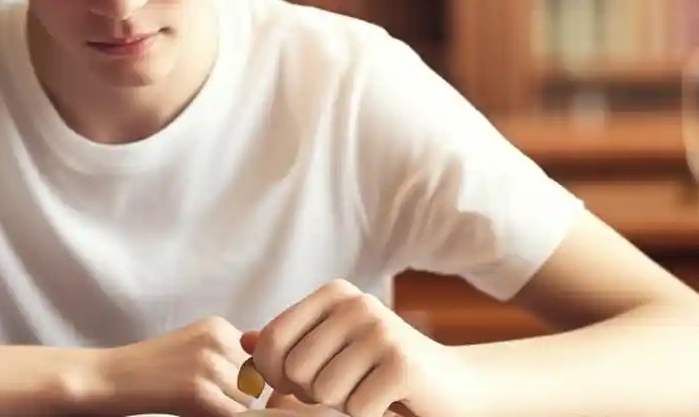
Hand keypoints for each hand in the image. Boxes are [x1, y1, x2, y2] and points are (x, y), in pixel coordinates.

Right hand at [91, 316, 259, 416]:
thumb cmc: (151, 368)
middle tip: (199, 395)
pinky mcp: (201, 392)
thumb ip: (227, 354)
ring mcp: (210, 365)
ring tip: (194, 402)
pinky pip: (234, 415)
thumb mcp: (194, 347)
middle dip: (235, 394)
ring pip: (247, 401)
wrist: (111, 377)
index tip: (213, 383)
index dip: (239, 379)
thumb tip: (268, 372)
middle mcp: (218, 340)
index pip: (257, 359)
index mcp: (219, 326)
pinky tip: (194, 411)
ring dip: (227, 409)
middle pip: (255, 381)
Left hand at [243, 280, 475, 416]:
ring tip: (366, 391)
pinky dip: (368, 415)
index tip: (296, 385)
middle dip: (312, 394)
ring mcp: (381, 331)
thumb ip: (290, 343)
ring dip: (342, 405)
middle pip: (295, 370)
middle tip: (344, 389)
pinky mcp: (402, 364)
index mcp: (334, 294)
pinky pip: (355, 408)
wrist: (455, 385)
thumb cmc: (382, 369)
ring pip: (324, 391)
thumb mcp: (334, 347)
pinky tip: (388, 401)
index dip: (275, 376)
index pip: (274, 340)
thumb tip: (243, 342)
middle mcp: (357, 304)